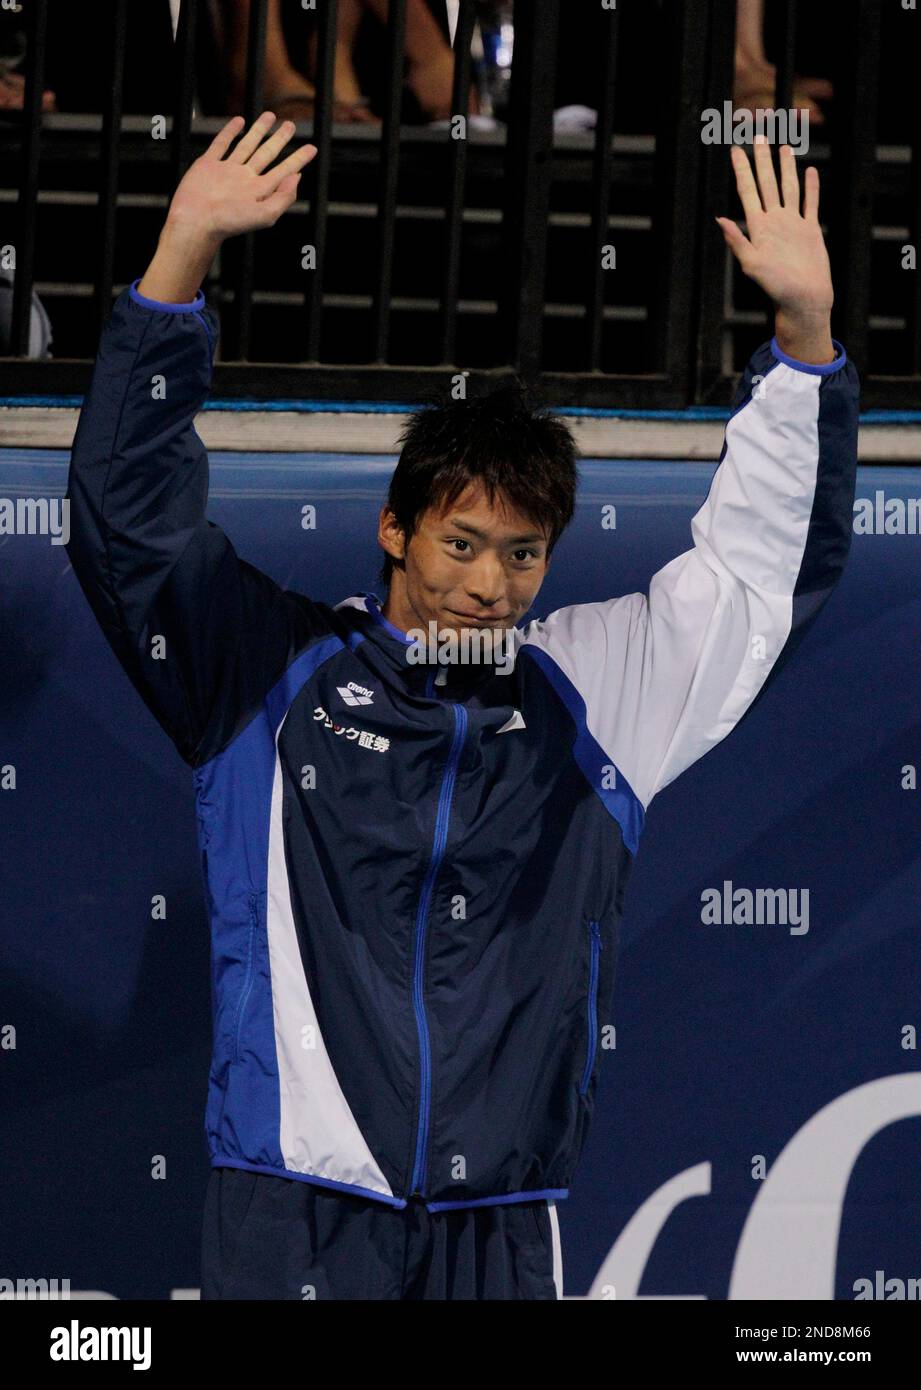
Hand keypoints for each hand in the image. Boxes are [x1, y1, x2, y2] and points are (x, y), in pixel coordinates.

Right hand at [165, 112, 316, 243]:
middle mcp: (245, 179)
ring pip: (247, 145)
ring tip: (270, 116)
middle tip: (291, 125)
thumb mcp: (265, 215)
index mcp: (259, 191)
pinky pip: (222, 144)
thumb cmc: (230, 223)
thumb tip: (297, 176)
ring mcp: (227, 170)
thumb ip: (284, 197)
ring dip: (259, 131)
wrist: (197, 221)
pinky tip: (239, 122)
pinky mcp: (208, 164)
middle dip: (280, 139)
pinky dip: (230, 132)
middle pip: (267, 154)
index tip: (312, 148)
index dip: (299, 159)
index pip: (284, 171)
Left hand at [716, 137, 832, 318]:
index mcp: (759, 227)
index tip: (735, 149)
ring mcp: (793, 224)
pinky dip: (811, 187)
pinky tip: (810, 173)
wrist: (803, 300)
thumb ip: (737, 242)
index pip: (748, 190)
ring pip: (789, 188)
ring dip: (786, 168)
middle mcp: (774, 222)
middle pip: (767, 182)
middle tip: (759, 135)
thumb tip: (720, 220)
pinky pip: (811, 203)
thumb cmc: (776, 288)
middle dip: (762, 160)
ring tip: (783, 147)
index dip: (741, 169)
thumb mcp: (752, 265)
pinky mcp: (810, 231)